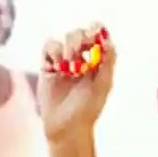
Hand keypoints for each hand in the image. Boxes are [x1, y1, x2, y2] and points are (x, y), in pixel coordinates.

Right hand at [39, 23, 114, 142]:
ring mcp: (65, 61)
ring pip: (66, 37)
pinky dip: (54, 51)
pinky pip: (50, 45)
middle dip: (81, 40)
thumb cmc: (88, 110)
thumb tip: (108, 41)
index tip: (95, 31)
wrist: (65, 127)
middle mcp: (83, 58)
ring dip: (69, 47)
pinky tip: (57, 67)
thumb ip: (107, 63)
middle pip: (82, 33)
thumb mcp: (102, 86)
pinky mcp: (48, 65)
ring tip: (70, 68)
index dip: (97, 29)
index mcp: (99, 62)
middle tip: (80, 54)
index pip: (99, 36)